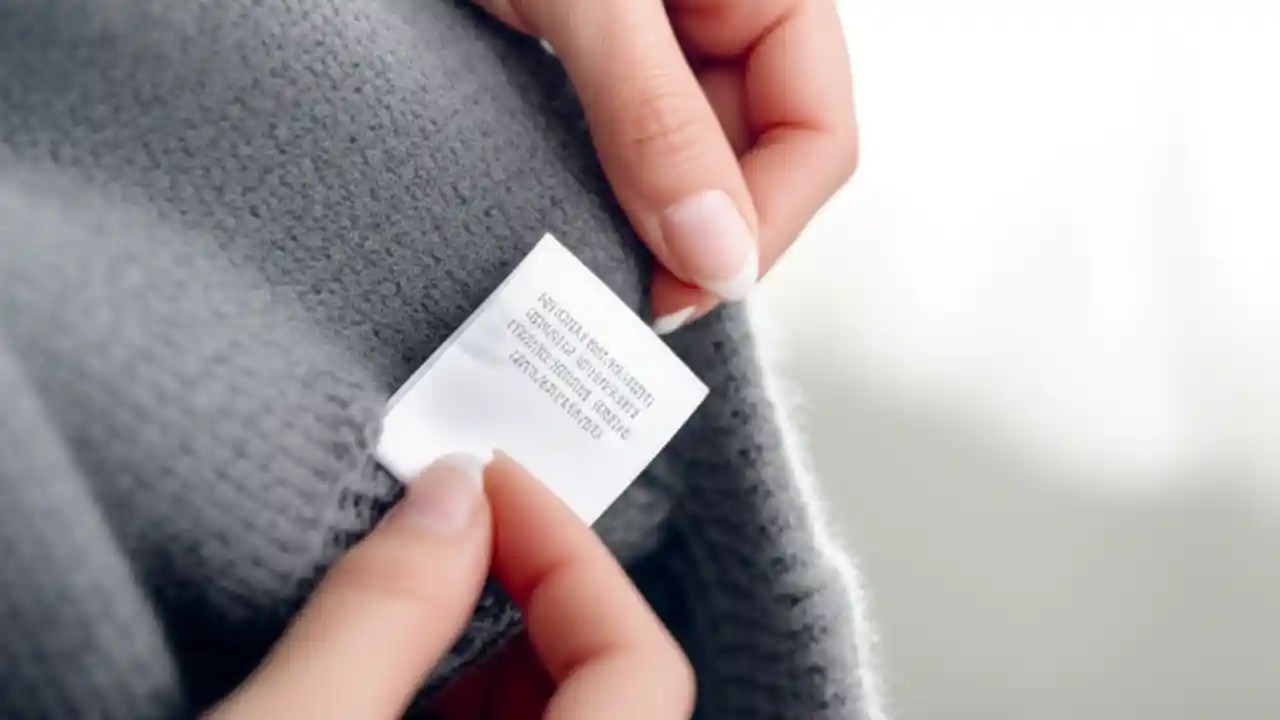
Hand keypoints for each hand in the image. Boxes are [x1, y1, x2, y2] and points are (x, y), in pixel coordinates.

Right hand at [209, 454, 693, 718]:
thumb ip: (378, 617)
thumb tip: (448, 494)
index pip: (639, 663)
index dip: (569, 552)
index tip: (488, 481)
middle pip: (607, 679)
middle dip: (522, 592)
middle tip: (441, 526)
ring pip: (556, 714)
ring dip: (482, 648)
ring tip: (399, 596)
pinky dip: (455, 697)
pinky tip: (379, 674)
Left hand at [474, 0, 857, 332]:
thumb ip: (656, 120)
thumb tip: (718, 256)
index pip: (815, 136)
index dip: (760, 228)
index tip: (681, 294)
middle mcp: (727, 13)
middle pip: (753, 160)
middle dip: (695, 235)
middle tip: (623, 301)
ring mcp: (662, 35)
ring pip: (686, 160)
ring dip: (643, 220)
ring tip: (582, 265)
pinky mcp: (596, 51)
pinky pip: (623, 139)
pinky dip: (597, 186)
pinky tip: (560, 212)